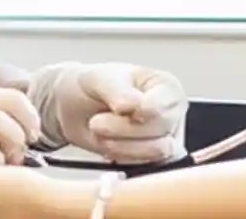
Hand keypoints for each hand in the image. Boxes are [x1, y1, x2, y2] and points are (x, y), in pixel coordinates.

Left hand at [28, 62, 186, 162]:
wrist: (74, 109)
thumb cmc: (91, 86)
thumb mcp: (98, 78)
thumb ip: (117, 90)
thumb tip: (134, 105)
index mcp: (166, 86)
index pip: (168, 102)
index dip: (146, 109)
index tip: (120, 109)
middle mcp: (171, 113)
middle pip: (161, 129)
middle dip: (123, 128)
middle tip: (96, 122)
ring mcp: (165, 139)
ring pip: (156, 152)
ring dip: (121, 145)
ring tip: (98, 132)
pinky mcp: (153, 162)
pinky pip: (146, 168)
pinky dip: (122, 159)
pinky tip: (108, 146)